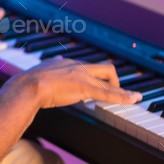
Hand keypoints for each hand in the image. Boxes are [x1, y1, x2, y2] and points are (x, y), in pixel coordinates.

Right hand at [18, 56, 142, 108]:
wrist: (27, 86)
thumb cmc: (28, 84)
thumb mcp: (38, 73)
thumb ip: (45, 71)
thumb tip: (43, 70)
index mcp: (67, 63)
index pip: (88, 68)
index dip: (96, 77)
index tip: (99, 83)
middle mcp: (78, 67)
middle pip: (105, 70)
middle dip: (114, 80)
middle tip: (117, 91)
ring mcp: (83, 77)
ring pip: (110, 83)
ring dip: (123, 91)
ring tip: (135, 97)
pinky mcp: (85, 89)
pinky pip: (109, 94)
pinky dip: (123, 97)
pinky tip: (133, 100)